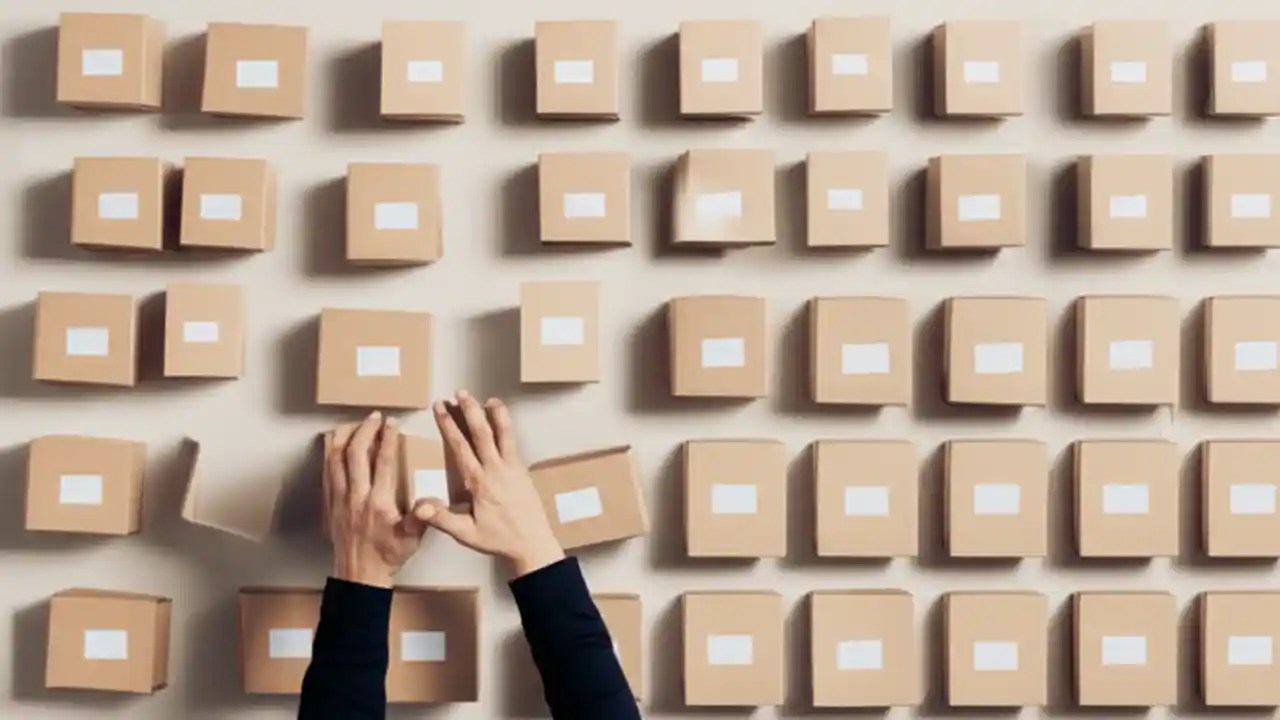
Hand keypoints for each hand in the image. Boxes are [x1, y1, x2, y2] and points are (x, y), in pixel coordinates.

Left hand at [325, 412, 430, 587]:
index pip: (382, 462)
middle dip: (365, 430)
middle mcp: (356, 497)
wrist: (360, 575)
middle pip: (356, 454)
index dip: (388, 439)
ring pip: (336, 459)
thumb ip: (422, 516)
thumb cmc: (388, 556)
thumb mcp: (412, 538)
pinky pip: (326, 472)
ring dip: (344, 437)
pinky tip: (336, 445)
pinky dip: (330, 454)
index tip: (393, 424)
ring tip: (354, 423)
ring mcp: (340, 499)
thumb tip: (432, 500)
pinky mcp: (330, 503)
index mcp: (378, 503)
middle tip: (375, 417)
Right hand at [411, 391, 564, 577]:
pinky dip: (508, 428)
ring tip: (487, 398)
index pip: (460, 447)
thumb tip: (418, 506)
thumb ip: (442, 518)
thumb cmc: (497, 539)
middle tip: (459, 393)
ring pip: (503, 434)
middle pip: (481, 433)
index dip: (448, 425)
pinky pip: (514, 443)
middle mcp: (496, 469)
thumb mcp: (466, 533)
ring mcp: (512, 468)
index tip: (439, 407)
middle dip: (469, 411)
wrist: (532, 544)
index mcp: (479, 482)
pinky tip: (504, 421)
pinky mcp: (523, 471)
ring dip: (494, 414)